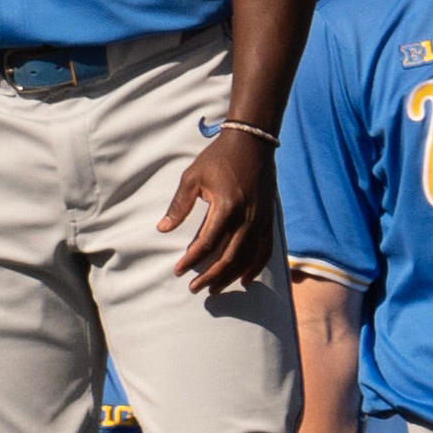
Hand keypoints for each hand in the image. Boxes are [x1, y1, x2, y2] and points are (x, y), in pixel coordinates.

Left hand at [158, 127, 279, 291]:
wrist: (252, 143)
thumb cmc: (218, 158)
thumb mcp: (192, 177)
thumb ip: (179, 205)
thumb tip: (163, 229)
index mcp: (226, 207)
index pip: (207, 243)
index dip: (192, 260)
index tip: (178, 270)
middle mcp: (247, 217)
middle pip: (229, 257)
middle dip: (210, 277)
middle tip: (195, 289)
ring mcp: (261, 220)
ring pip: (248, 259)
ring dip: (231, 277)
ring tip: (215, 289)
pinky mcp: (270, 219)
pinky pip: (265, 250)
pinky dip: (256, 267)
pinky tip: (246, 279)